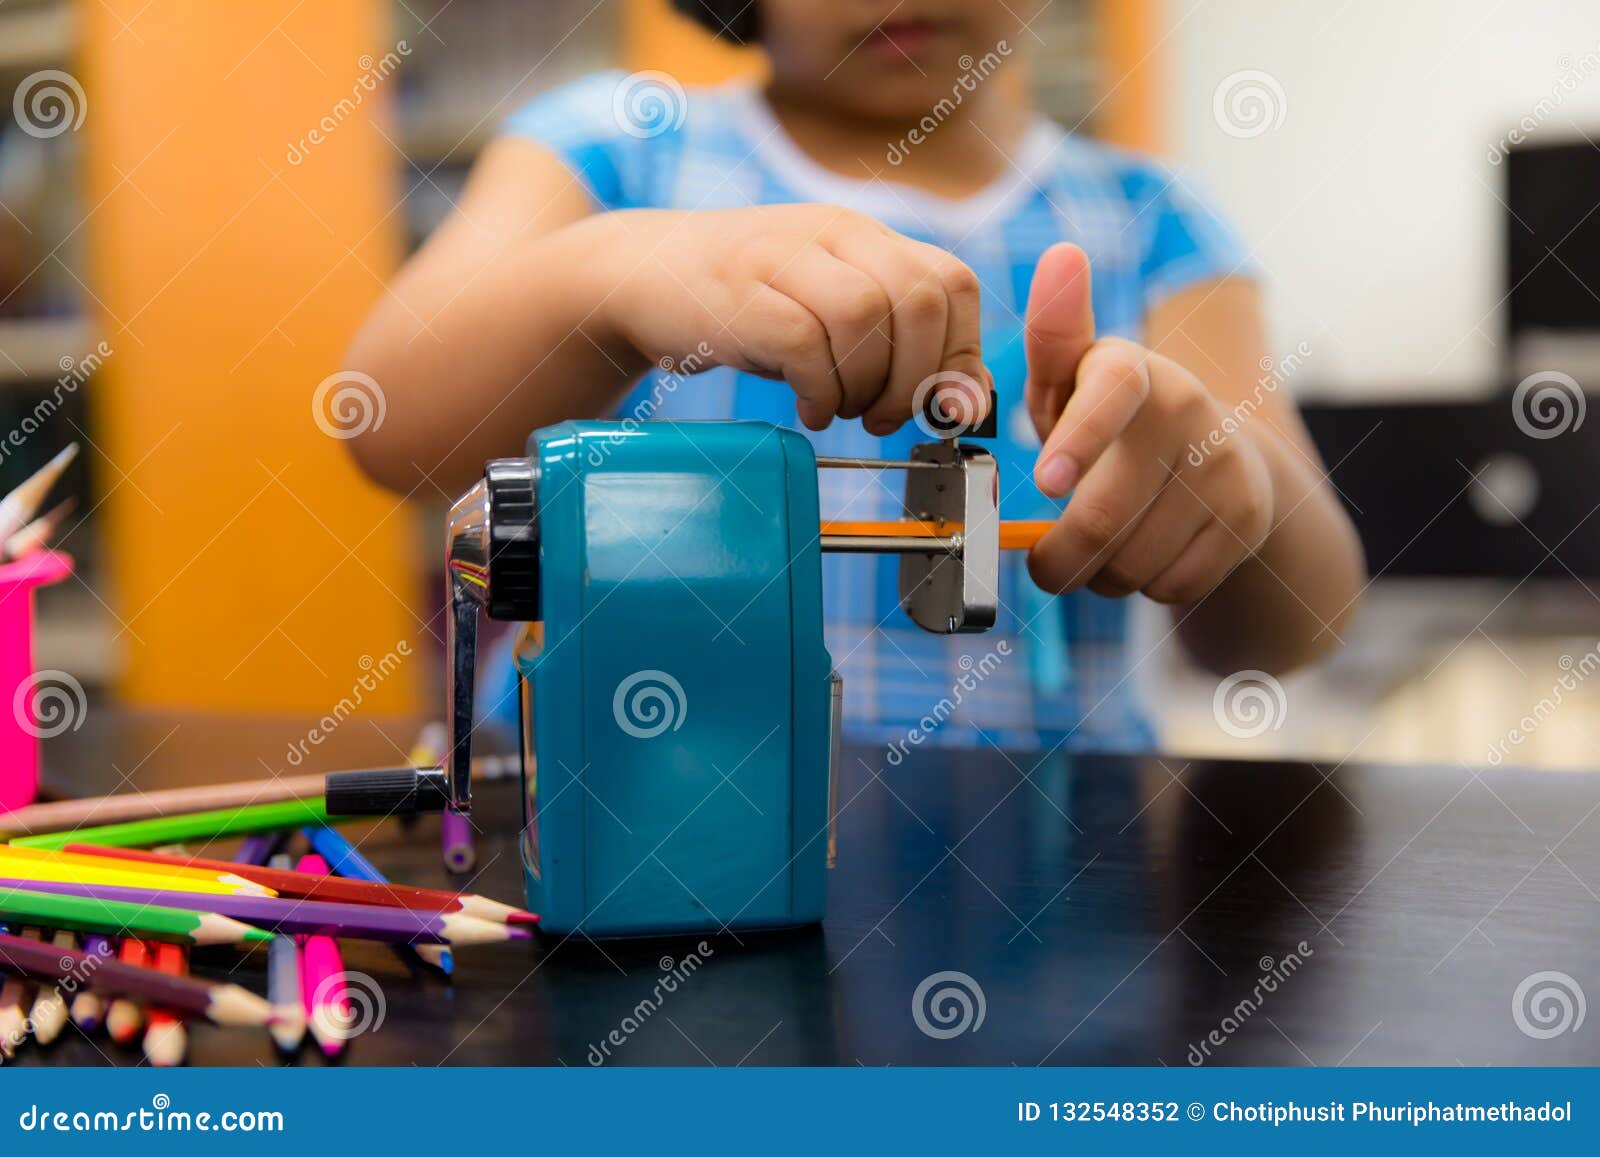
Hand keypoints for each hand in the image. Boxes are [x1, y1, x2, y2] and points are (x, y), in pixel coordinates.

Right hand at [595, 205, 990, 432]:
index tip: (934, 402)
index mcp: (866, 236)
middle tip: (885, 416)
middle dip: (915, 379)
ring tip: (841, 409)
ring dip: (865, 386)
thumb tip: (970, 402)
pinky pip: (805, 344)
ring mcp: (782, 257)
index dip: (959, 353)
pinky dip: (818, 391)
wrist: (644, 275)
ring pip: (866, 317)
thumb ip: (901, 344)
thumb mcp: (833, 312)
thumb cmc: (751, 306)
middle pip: (920, 299)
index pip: (954, 283)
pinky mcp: (739, 294)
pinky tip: (808, 406)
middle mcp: (832, 233)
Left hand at [1023, 244, 1274, 603]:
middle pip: (1102, 516)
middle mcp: (1188, 409)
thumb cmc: (1113, 417)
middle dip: (1057, 558)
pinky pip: (1168, 585)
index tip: (1047, 481)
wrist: (1220, 455)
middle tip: (1046, 559)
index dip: (1079, 438)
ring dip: (1099, 574)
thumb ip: (1054, 333)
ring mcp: (1224, 467)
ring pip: (1130, 563)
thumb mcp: (1073, 377)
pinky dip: (1143, 586)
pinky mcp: (1247, 519)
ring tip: (1104, 544)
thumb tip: (1061, 254)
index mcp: (1132, 370)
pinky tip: (1149, 551)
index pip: (1114, 390)